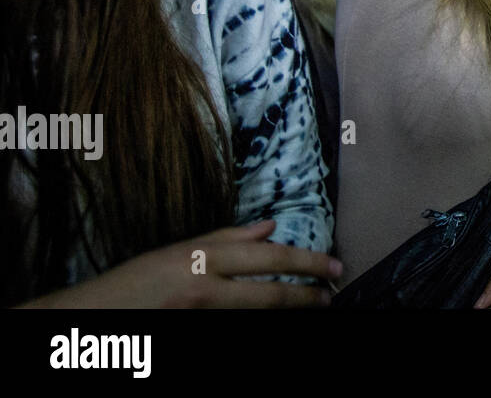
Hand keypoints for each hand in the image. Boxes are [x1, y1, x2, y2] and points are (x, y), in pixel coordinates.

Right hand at [25, 221, 339, 307]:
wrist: (86, 319)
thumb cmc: (131, 283)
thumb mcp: (176, 252)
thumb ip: (225, 239)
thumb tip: (271, 227)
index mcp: (200, 258)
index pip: (266, 258)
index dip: (305, 262)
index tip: (332, 266)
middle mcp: (202, 287)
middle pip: (267, 293)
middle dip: (306, 295)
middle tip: (331, 293)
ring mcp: (198, 316)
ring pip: (255, 315)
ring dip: (285, 311)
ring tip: (311, 307)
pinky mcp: (193, 334)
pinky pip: (233, 328)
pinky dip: (254, 323)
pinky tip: (272, 320)